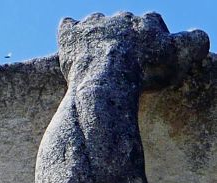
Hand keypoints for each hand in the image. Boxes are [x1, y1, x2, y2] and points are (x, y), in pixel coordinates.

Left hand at [58, 12, 208, 89]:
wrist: (106, 80)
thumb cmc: (142, 73)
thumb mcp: (177, 60)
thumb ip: (192, 45)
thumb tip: (199, 38)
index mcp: (147, 22)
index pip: (153, 23)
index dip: (151, 40)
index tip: (147, 59)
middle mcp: (120, 17)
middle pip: (122, 23)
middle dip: (122, 38)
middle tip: (119, 61)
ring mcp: (94, 24)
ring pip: (95, 22)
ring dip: (96, 35)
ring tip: (94, 55)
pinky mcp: (70, 35)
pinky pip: (67, 27)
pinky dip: (69, 35)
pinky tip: (70, 46)